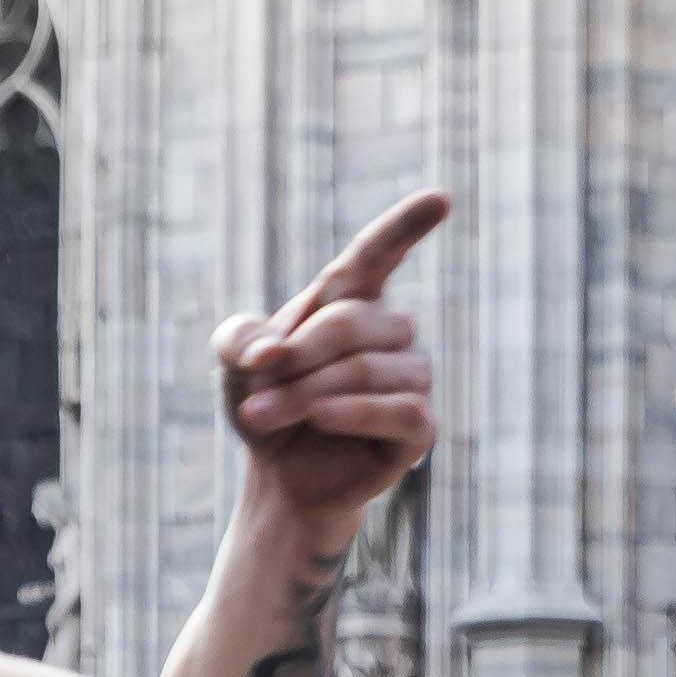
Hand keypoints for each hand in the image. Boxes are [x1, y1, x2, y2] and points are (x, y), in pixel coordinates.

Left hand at [212, 189, 449, 525]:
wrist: (280, 477)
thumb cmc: (265, 406)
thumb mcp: (234, 363)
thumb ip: (238, 337)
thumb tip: (269, 352)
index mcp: (352, 300)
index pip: (379, 254)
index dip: (407, 226)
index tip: (441, 199)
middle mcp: (391, 332)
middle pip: (352, 323)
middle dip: (296, 356)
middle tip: (253, 388)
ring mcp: (411, 379)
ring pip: (367, 370)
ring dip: (306, 393)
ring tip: (263, 416)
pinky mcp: (419, 428)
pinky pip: (400, 410)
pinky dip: (353, 413)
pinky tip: (321, 420)